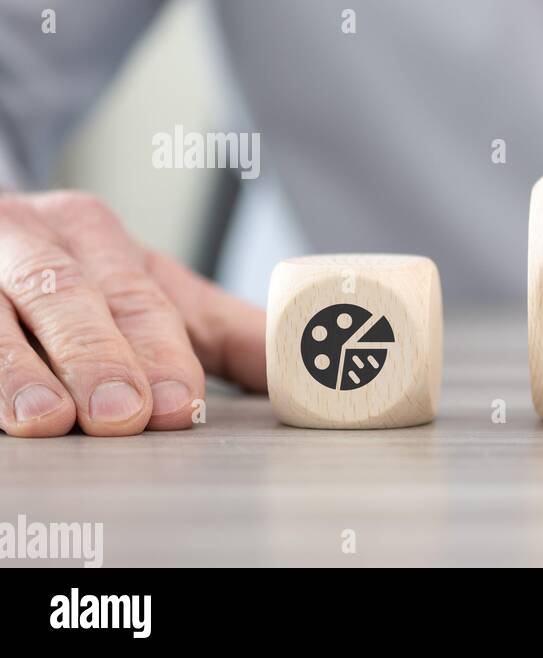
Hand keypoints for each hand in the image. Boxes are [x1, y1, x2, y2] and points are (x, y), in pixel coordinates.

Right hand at [0, 191, 265, 437]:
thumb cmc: (75, 280)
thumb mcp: (148, 292)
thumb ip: (226, 332)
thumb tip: (306, 369)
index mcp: (90, 231)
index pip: (134, 295)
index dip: (159, 352)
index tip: (180, 403)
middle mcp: (23, 237)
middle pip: (62, 296)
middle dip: (95, 358)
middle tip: (122, 415)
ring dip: (16, 372)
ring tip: (45, 420)